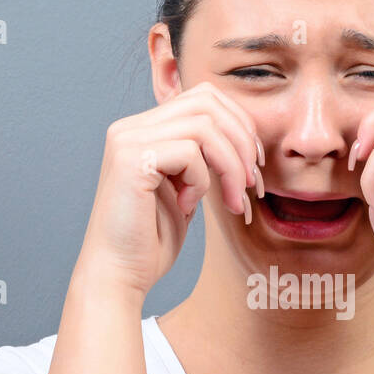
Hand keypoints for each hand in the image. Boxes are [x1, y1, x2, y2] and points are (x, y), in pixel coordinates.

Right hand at [75, 81, 263, 297]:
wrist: (119, 275)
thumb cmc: (151, 241)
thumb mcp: (187, 189)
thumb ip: (204, 158)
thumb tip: (246, 138)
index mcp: (143, 129)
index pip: (203, 98)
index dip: (239, 125)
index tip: (254, 166)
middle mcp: (131, 127)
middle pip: (207, 101)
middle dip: (242, 141)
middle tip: (253, 183)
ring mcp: (128, 140)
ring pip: (204, 125)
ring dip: (231, 166)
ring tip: (233, 202)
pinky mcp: (131, 160)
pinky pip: (190, 153)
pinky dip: (202, 182)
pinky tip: (187, 207)